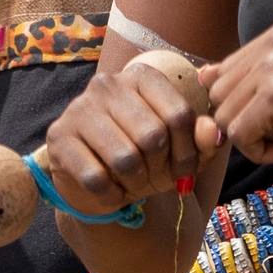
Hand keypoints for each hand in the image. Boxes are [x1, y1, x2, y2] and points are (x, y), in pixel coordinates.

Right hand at [37, 51, 220, 218]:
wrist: (99, 181)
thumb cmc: (146, 160)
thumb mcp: (181, 152)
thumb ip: (204, 140)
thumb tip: (213, 132)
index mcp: (142, 77)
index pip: (179, 115)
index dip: (188, 154)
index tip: (184, 173)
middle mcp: (108, 84)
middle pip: (152, 136)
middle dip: (159, 170)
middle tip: (152, 179)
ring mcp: (79, 108)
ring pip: (125, 159)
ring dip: (135, 184)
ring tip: (132, 184)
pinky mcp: (59, 137)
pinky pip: (96, 178)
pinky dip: (111, 195)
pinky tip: (110, 190)